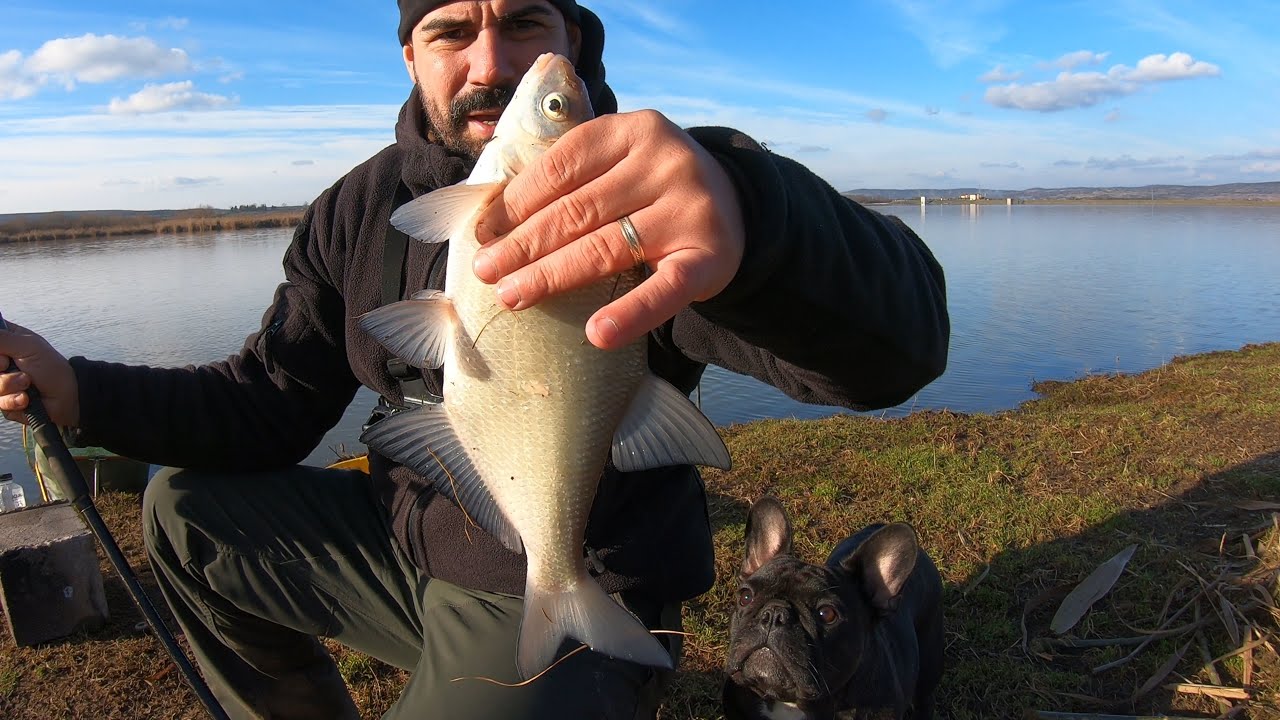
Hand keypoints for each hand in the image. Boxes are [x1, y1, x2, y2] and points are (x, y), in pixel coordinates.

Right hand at [0, 321, 79, 426]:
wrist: (66, 396)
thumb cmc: (52, 367)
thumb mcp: (29, 346)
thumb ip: (3, 338)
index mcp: (5, 343)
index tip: (5, 354)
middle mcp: (0, 362)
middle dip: (0, 370)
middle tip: (15, 367)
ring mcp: (1, 382)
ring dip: (10, 385)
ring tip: (28, 383)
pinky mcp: (3, 401)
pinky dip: (13, 400)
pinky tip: (26, 398)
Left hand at [471, 109, 746, 349]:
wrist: (737, 206)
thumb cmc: (654, 188)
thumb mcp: (620, 162)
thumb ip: (571, 178)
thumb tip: (494, 221)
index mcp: (633, 131)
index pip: (561, 167)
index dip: (516, 202)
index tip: (483, 233)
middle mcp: (665, 163)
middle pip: (578, 210)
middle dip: (524, 244)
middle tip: (485, 271)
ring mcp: (690, 211)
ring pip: (607, 248)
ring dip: (551, 276)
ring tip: (512, 296)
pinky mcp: (709, 258)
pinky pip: (664, 290)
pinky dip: (631, 313)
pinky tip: (598, 334)